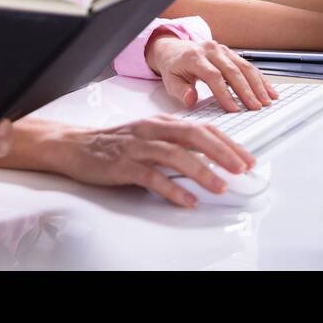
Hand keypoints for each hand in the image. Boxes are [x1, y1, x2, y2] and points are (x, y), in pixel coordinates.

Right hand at [47, 116, 256, 207]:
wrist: (75, 145)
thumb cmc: (114, 142)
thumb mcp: (148, 136)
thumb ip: (175, 143)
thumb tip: (208, 157)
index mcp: (160, 122)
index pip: (201, 128)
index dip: (227, 142)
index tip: (246, 157)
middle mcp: (152, 130)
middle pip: (193, 136)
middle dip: (221, 152)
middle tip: (241, 169)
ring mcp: (137, 147)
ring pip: (175, 155)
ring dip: (201, 171)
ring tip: (220, 187)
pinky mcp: (123, 165)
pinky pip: (152, 177)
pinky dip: (172, 189)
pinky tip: (186, 200)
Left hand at [144, 29, 278, 110]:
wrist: (174, 49)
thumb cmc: (174, 68)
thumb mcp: (169, 81)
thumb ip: (180, 92)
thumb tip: (191, 99)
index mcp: (194, 57)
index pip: (213, 76)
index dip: (225, 93)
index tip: (234, 109)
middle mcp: (210, 50)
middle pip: (232, 70)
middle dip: (247, 91)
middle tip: (256, 107)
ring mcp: (222, 49)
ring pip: (244, 66)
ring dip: (258, 85)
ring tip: (267, 101)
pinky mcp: (230, 52)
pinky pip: (248, 65)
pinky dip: (260, 78)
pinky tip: (269, 90)